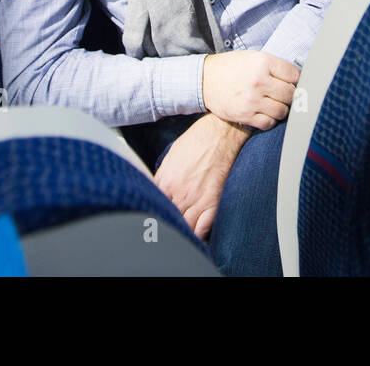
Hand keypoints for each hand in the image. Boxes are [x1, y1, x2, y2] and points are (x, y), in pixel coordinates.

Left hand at [153, 114, 249, 238]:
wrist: (220, 133)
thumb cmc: (197, 141)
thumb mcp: (171, 157)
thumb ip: (162, 178)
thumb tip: (157, 191)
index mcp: (165, 182)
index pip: (151, 207)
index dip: (150, 215)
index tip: (149, 223)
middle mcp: (179, 194)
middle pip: (166, 220)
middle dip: (162, 227)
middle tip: (160, 233)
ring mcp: (197, 200)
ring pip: (183, 228)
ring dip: (180, 232)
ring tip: (176, 236)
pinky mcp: (213, 203)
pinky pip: (202, 229)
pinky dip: (197, 235)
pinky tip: (194, 236)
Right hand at [203, 51, 298, 129]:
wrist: (205, 80)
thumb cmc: (233, 68)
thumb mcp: (253, 57)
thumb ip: (275, 66)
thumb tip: (299, 78)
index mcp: (263, 63)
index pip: (294, 75)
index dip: (296, 80)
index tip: (293, 83)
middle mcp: (259, 81)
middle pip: (290, 95)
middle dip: (290, 96)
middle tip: (284, 95)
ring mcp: (252, 100)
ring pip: (282, 111)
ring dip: (281, 109)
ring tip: (274, 104)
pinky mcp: (245, 115)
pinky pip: (269, 123)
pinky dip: (270, 120)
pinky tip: (265, 113)